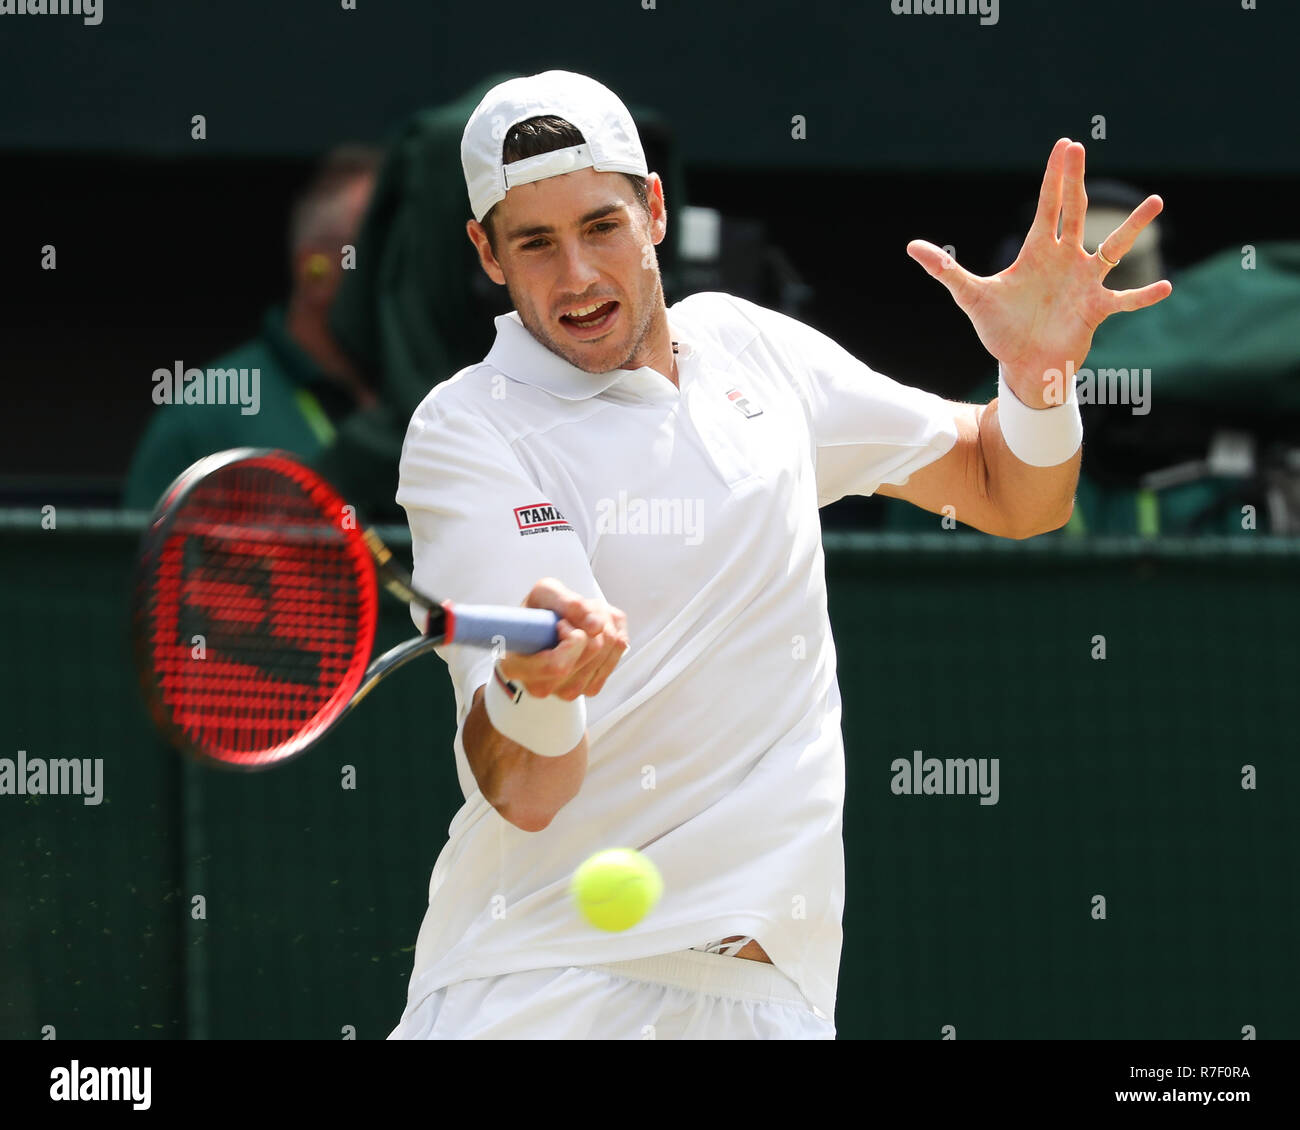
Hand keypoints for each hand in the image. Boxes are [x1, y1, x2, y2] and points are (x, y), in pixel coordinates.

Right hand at [498, 577, 628, 699]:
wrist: (546, 629)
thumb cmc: (539, 613)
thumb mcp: (543, 594)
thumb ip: (567, 604)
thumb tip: (596, 625)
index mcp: (516, 667)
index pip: (558, 665)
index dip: (571, 638)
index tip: (562, 623)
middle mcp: (540, 687)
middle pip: (592, 650)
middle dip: (592, 619)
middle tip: (575, 614)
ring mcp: (567, 692)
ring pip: (608, 649)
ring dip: (604, 623)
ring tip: (584, 619)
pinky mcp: (589, 688)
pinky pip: (618, 652)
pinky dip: (613, 632)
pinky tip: (594, 631)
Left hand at [906, 138, 1172, 406]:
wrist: (1022, 365)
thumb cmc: (1001, 330)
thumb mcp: (972, 297)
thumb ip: (947, 270)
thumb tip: (912, 247)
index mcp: (1037, 253)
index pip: (1048, 206)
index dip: (1055, 176)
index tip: (1065, 145)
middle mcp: (1066, 260)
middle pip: (1074, 212)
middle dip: (1076, 181)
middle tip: (1081, 148)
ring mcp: (1084, 283)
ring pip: (1115, 248)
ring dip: (1134, 227)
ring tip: (1156, 201)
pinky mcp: (1096, 310)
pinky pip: (1125, 300)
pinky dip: (1143, 296)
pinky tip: (1165, 286)